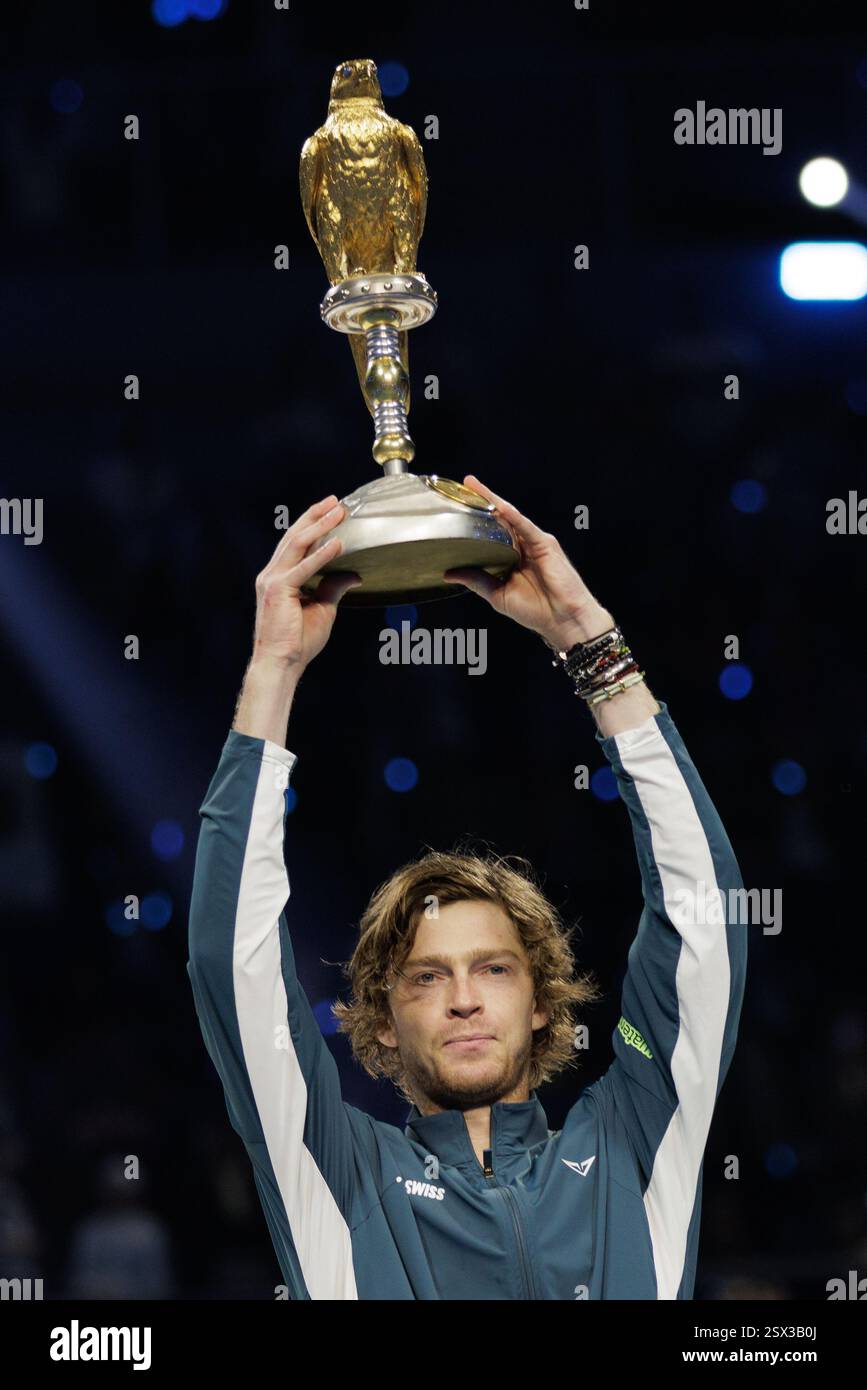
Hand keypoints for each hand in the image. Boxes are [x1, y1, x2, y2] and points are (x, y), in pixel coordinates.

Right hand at [252, 494, 360, 669]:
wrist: (280, 663)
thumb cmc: (297, 642)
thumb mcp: (322, 610)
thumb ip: (333, 588)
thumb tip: (353, 574)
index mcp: (278, 578)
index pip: (295, 543)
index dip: (312, 524)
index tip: (330, 510)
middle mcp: (271, 574)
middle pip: (295, 536)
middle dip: (316, 516)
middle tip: (336, 501)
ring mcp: (272, 581)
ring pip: (297, 544)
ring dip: (319, 526)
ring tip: (338, 512)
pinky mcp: (279, 590)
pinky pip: (303, 568)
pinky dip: (321, 554)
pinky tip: (336, 543)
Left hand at [442, 475, 612, 647]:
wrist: (563, 620)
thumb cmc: (536, 611)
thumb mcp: (498, 595)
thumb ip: (476, 581)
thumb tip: (449, 573)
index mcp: (511, 558)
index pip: (491, 532)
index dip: (476, 519)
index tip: (457, 505)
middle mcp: (522, 546)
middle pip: (500, 519)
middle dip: (483, 501)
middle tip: (465, 484)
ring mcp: (534, 543)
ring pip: (511, 517)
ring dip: (494, 501)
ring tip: (475, 487)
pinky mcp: (545, 544)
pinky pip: (525, 526)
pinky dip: (512, 515)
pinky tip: (498, 505)